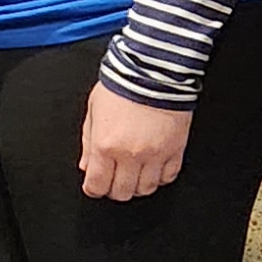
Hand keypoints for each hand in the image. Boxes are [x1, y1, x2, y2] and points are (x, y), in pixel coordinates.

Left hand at [79, 83, 191, 201]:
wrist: (153, 70)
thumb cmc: (122, 84)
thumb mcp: (94, 110)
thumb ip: (88, 141)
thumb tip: (86, 165)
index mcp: (105, 145)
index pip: (97, 185)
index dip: (94, 189)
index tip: (95, 185)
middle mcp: (129, 154)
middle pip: (121, 192)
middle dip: (114, 189)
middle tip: (114, 179)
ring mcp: (154, 155)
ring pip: (146, 189)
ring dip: (138, 185)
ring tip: (134, 173)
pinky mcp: (175, 150)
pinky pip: (168, 177)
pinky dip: (160, 177)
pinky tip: (153, 167)